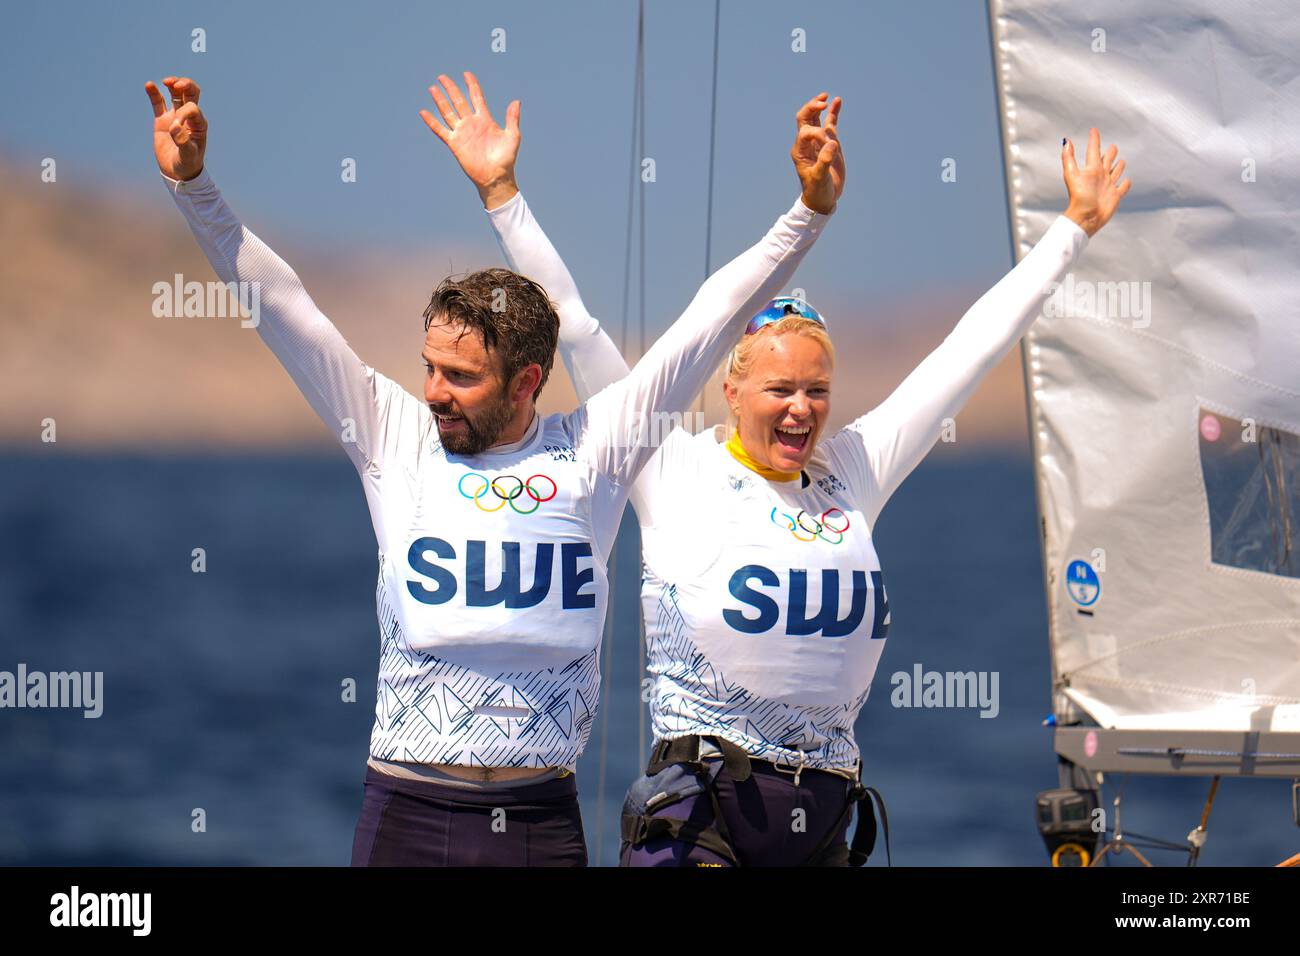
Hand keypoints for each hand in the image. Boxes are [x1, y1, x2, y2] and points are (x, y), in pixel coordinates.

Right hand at [145, 76, 206, 180]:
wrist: (178, 172)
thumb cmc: (187, 164)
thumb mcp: (188, 156)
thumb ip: (183, 142)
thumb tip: (174, 126)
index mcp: (199, 124)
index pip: (193, 108)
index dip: (183, 113)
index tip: (174, 127)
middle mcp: (188, 117)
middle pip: (191, 94)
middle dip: (186, 85)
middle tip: (178, 84)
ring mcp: (175, 117)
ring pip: (176, 95)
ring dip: (173, 85)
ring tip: (167, 82)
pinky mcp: (162, 120)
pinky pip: (158, 103)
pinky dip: (154, 93)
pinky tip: (149, 85)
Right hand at [420, 71, 520, 209]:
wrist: (496, 177)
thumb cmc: (506, 159)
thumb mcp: (512, 136)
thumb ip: (512, 118)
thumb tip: (516, 101)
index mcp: (485, 119)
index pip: (476, 97)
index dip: (471, 85)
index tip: (466, 73)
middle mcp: (471, 123)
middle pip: (458, 101)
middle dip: (451, 88)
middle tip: (442, 76)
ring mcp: (462, 133)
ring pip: (448, 112)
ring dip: (440, 100)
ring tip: (432, 88)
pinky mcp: (454, 143)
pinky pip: (440, 130)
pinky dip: (432, 122)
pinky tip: (424, 112)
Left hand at [790, 93, 843, 214]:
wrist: (823, 198)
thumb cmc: (817, 190)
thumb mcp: (819, 178)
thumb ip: (824, 161)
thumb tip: (831, 143)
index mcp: (800, 150)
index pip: (806, 131)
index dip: (818, 133)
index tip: (830, 145)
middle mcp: (807, 143)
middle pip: (804, 118)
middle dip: (812, 107)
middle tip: (823, 101)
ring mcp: (818, 141)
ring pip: (815, 118)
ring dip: (819, 106)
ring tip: (826, 97)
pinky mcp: (829, 143)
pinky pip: (830, 124)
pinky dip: (833, 112)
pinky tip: (837, 101)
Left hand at [1062, 128, 1129, 236]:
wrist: (1086, 217)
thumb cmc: (1079, 197)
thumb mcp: (1072, 174)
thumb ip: (1069, 158)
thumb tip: (1066, 142)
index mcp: (1091, 169)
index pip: (1094, 151)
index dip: (1094, 140)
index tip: (1094, 130)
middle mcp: (1100, 176)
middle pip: (1107, 161)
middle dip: (1110, 153)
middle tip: (1113, 147)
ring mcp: (1108, 186)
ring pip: (1115, 172)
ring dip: (1118, 166)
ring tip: (1121, 161)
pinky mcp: (1115, 196)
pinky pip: (1123, 187)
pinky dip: (1125, 183)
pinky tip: (1126, 181)